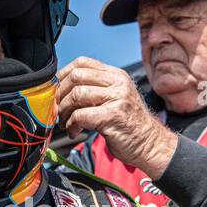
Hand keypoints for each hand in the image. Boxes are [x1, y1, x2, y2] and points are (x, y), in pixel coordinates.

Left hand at [56, 56, 178, 179]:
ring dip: (64, 111)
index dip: (63, 74)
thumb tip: (63, 90)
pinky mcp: (113, 116)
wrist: (150, 144)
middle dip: (61, 94)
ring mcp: (117, 98)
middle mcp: (117, 83)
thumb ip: (95, 90)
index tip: (56, 90)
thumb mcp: (115, 98)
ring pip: (77, 95)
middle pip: (76, 76)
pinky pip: (81, 115)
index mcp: (116, 75)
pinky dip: (72, 125)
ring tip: (65, 123)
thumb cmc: (128, 125)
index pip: (83, 62)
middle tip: (58, 110)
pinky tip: (74, 131)